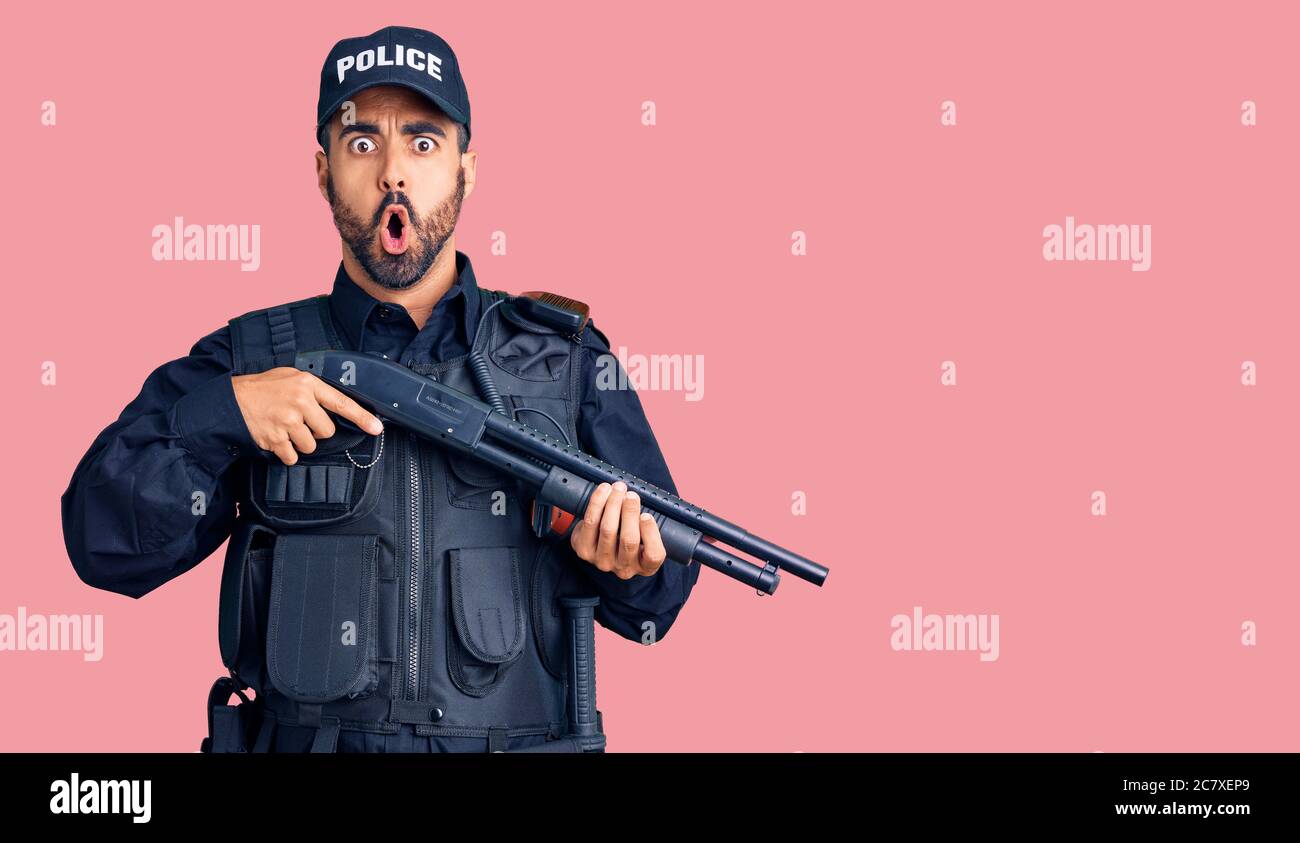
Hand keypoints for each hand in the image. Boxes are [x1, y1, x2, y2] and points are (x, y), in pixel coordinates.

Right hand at [231, 367, 383, 464]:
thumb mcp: (289, 377)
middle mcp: (300, 402)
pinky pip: (292, 457)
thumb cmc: (263, 388)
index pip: (341, 402)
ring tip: (284, 427)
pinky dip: (286, 453)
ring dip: (299, 442)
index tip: (376, 428)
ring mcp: (288, 422)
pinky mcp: (276, 439)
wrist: (230, 400)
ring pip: (310, 446)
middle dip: (315, 431)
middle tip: (298, 421)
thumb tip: (336, 405)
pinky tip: (276, 438)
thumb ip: (312, 389)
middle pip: (327, 431)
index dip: (362, 417)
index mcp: (307, 384)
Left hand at [569, 481, 667, 579]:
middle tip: (631, 495)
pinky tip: (604, 491)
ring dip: (613, 504)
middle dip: (630, 513)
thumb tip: (639, 501)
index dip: (650, 534)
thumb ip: (647, 525)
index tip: (646, 515)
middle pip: (629, 540)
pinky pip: (591, 523)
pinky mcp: (585, 551)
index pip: (653, 556)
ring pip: (608, 529)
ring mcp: (602, 561)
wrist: (599, 544)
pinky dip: (597, 503)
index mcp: (645, 566)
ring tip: (618, 488)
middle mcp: (624, 568)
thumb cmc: (628, 535)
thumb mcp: (645, 536)